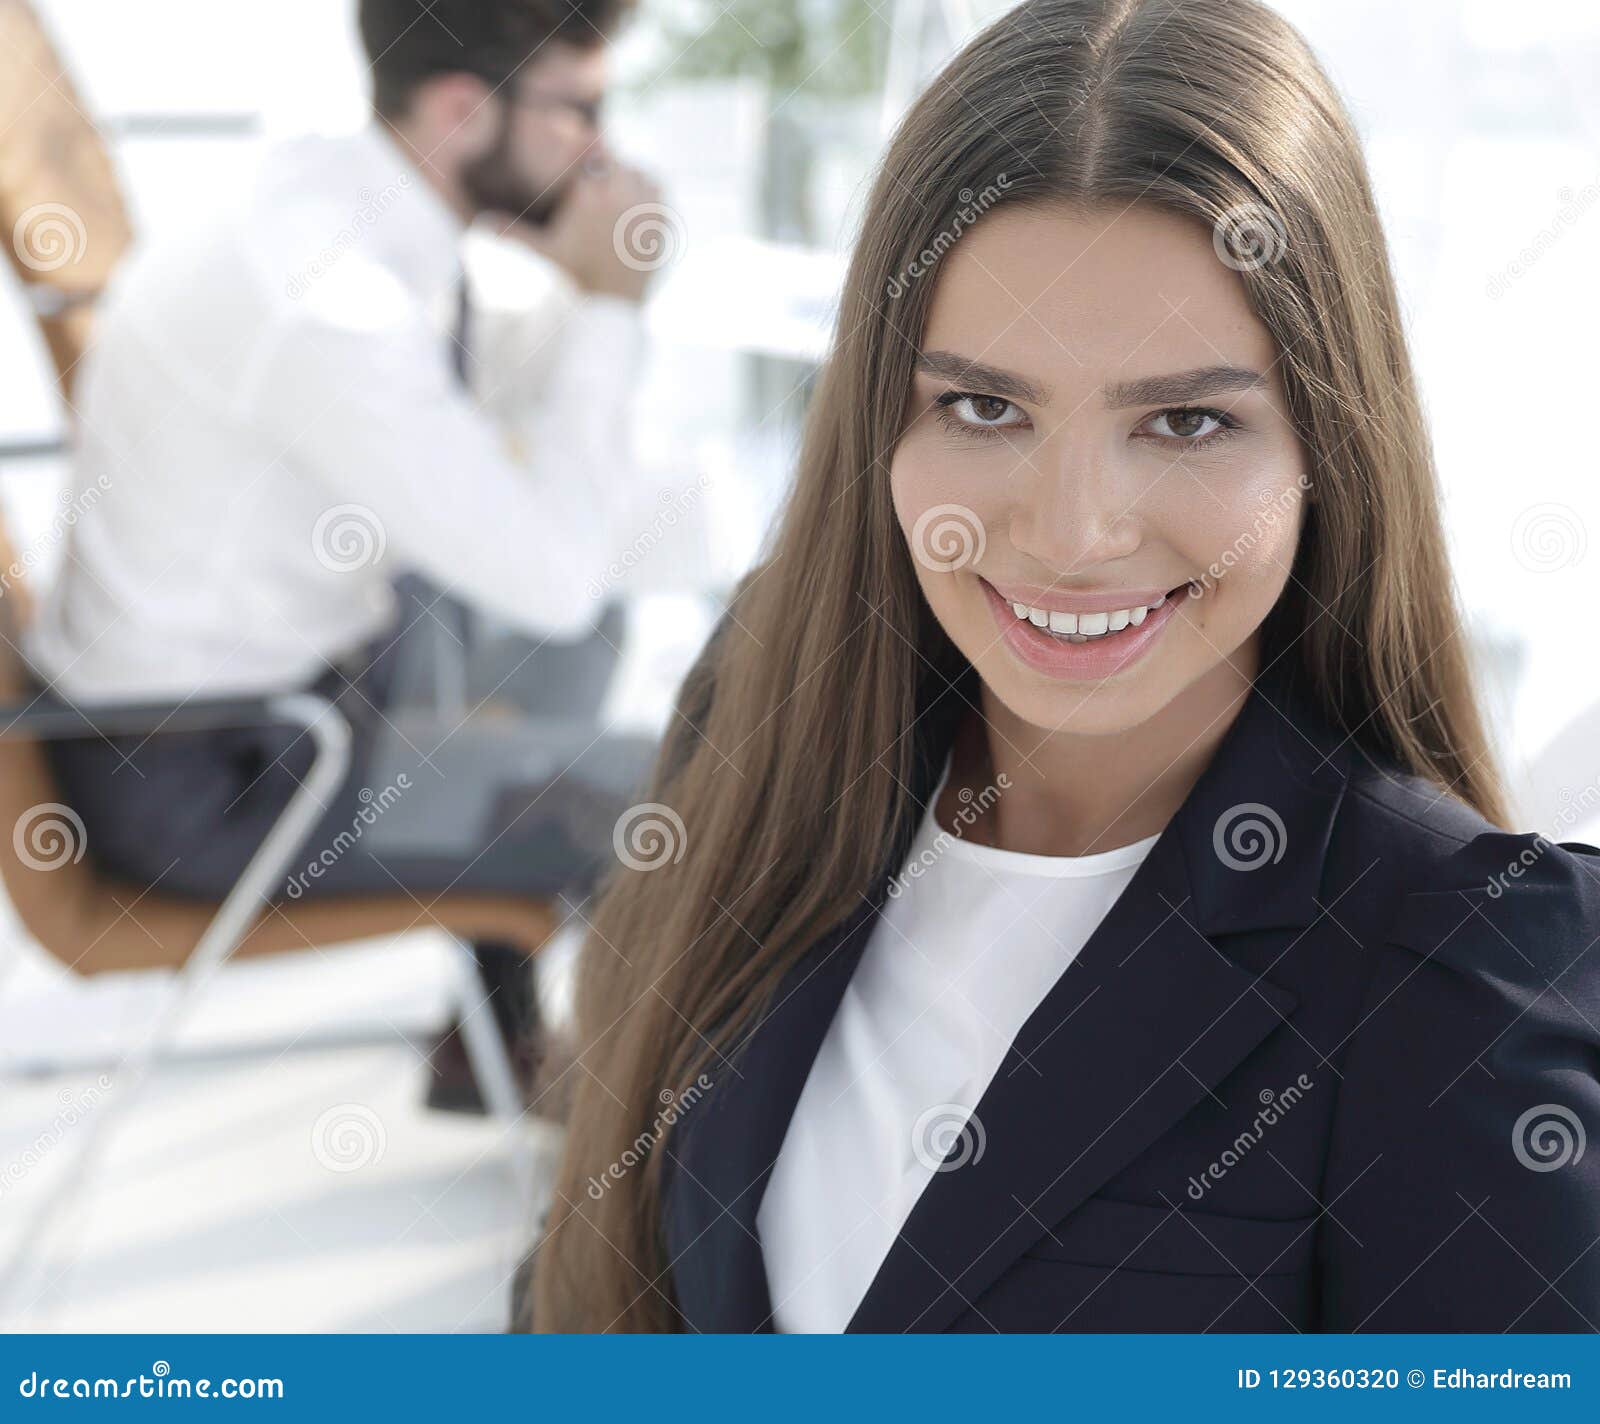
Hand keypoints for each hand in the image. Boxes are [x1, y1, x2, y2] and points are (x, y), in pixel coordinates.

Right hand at [503, 160, 668, 303]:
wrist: (611, 302)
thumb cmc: (574, 274)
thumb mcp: (542, 250)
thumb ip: (512, 232)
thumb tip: (478, 222)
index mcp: (591, 194)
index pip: (594, 149)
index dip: (589, 155)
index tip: (584, 172)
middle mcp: (621, 195)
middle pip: (616, 161)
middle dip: (606, 171)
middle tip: (596, 189)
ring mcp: (645, 206)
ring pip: (639, 171)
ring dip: (628, 178)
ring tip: (613, 197)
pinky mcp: (662, 219)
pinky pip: (658, 187)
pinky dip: (648, 190)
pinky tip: (633, 204)